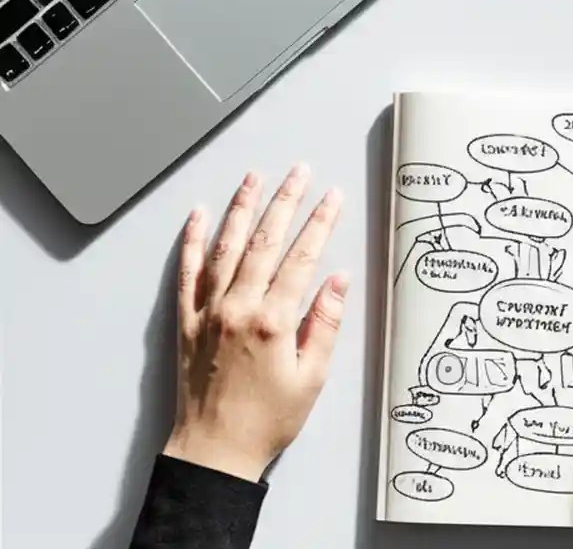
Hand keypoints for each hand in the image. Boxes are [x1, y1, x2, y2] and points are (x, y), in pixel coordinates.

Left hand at [164, 165, 346, 481]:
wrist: (214, 451)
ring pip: (225, 246)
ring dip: (241, 208)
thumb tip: (336, 281)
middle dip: (285, 200)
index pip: (302, 257)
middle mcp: (238, 308)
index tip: (332, 197)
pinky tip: (198, 215)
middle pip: (264, 241)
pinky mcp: (186, 321)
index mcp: (273, 321)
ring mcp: (208, 312)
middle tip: (299, 171)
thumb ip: (324, 324)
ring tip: (254, 178)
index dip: (320, 222)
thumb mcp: (312, 377)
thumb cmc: (267, 420)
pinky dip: (192, 240)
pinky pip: (187, 271)